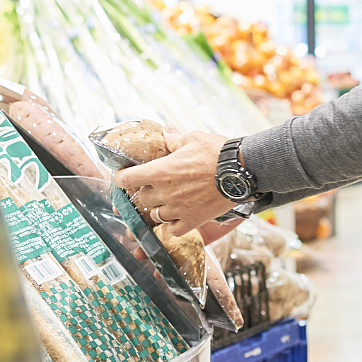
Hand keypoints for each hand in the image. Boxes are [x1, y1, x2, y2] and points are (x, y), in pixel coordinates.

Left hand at [113, 131, 234, 235]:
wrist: (241, 171)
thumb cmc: (217, 152)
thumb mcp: (193, 139)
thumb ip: (174, 139)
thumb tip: (167, 132)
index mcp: (160, 171)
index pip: (126, 179)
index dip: (121, 178)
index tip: (122, 178)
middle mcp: (165, 193)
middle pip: (141, 199)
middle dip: (144, 194)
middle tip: (153, 188)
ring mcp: (178, 209)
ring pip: (155, 216)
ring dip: (157, 210)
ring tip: (166, 203)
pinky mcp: (193, 220)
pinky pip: (173, 229)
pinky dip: (172, 225)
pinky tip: (177, 218)